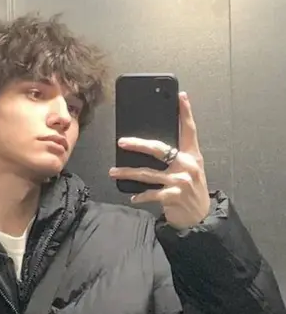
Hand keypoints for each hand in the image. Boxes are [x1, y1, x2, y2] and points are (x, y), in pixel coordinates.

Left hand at [109, 92, 209, 229]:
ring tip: (113, 171)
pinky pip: (150, 193)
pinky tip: (132, 197)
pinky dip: (140, 196)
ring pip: (147, 173)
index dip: (186, 112)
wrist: (200, 216)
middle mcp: (187, 165)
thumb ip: (178, 155)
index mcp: (192, 155)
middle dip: (138, 144)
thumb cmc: (191, 188)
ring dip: (127, 173)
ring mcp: (180, 181)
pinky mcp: (173, 196)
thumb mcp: (190, 168)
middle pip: (159, 149)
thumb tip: (152, 143)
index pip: (189, 130)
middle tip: (121, 142)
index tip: (180, 96)